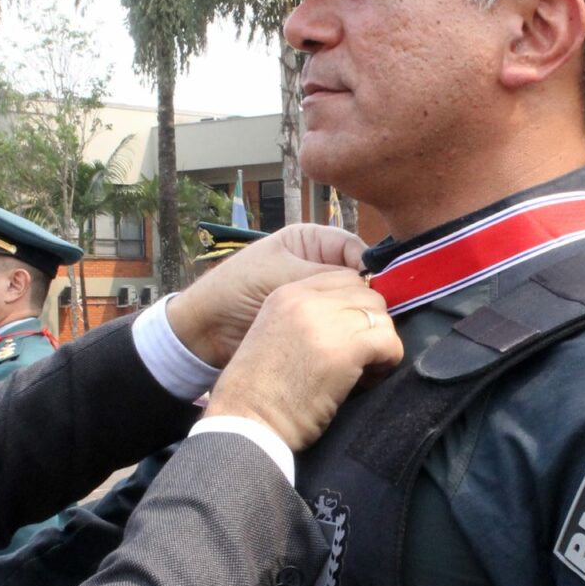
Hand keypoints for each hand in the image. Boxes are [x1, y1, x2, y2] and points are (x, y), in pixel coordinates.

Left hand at [167, 224, 365, 366]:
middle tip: (378, 316)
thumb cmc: (236, 288)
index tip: (377, 290)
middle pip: (358, 278)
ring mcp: (316, 297)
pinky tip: (355, 343)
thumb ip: (322, 275)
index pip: (354, 248)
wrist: (205, 330)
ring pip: (351, 304)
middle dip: (368, 296)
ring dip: (359, 318)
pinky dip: (347, 334)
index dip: (369, 268)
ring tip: (368, 331)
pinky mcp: (313, 325)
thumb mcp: (280, 274)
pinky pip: (338, 327)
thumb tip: (368, 283)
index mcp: (311, 242)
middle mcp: (318, 266)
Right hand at [205, 271, 402, 451]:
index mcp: (287, 294)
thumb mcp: (274, 336)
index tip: (354, 332)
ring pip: (380, 317)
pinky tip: (369, 379)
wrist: (246, 422)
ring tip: (365, 371)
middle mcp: (307, 300)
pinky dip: (387, 360)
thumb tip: (353, 320)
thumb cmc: (257, 393)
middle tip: (363, 355)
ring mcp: (327, 323)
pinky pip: (388, 342)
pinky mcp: (345, 350)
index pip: (344, 278)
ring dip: (380, 343)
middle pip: (366, 294)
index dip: (357, 305)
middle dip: (371, 324)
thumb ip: (307, 319)